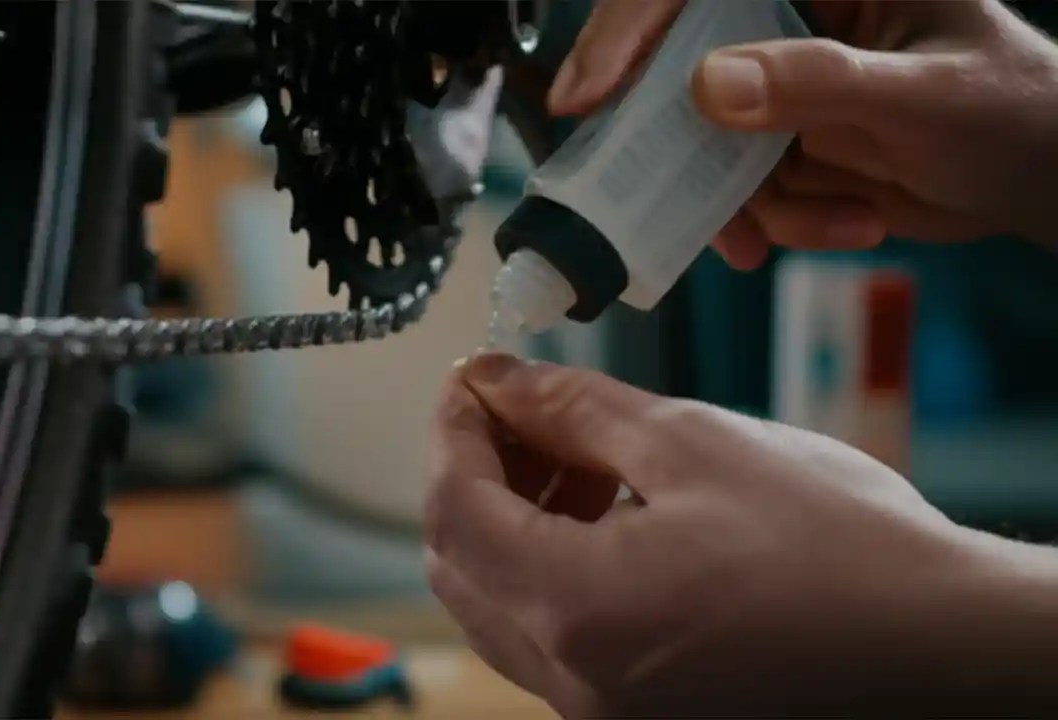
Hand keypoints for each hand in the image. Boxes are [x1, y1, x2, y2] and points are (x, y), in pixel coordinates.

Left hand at [424, 352, 1057, 715]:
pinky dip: (553, 565)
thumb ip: (575, 410)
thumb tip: (500, 381)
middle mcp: (574, 680)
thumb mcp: (695, 445)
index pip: (454, 509)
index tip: (473, 381)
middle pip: (462, 563)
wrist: (943, 653)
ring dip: (512, 519)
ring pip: (503, 603)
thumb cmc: (842, 550)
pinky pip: (554, 634)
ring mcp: (602, 709)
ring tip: (570, 452)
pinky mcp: (636, 713)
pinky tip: (604, 510)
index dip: (453, 430)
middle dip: (475, 473)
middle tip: (517, 409)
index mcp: (576, 611)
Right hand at [549, 0, 1057, 264]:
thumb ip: (818, 83)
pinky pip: (737, 189)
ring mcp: (779, 87)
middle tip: (644, 190)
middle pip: (675, 64)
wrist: (1039, 177)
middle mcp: (785, 24)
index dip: (629, 28)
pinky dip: (779, 222)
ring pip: (702, 145)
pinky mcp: (780, 143)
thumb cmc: (1012, 110)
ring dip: (749, 202)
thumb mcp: (922, 94)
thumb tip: (707, 87)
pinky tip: (848, 223)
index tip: (588, 93)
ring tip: (830, 221)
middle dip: (671, 138)